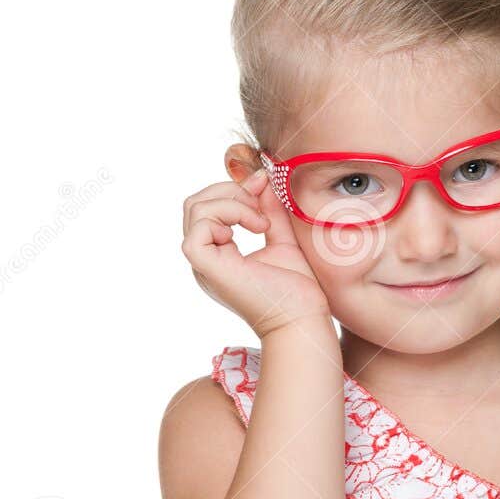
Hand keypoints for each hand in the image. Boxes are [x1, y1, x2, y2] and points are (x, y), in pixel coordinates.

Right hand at [181, 168, 330, 338]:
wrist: (304, 319)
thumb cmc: (298, 290)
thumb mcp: (283, 239)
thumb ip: (270, 211)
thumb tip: (261, 179)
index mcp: (220, 253)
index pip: (208, 206)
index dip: (234, 188)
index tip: (263, 184)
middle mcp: (206, 259)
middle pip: (196, 203)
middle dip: (230, 191)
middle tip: (262, 207)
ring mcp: (203, 264)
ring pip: (195, 209)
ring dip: (233, 204)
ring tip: (262, 223)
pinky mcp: (206, 268)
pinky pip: (198, 227)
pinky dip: (226, 217)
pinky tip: (254, 231)